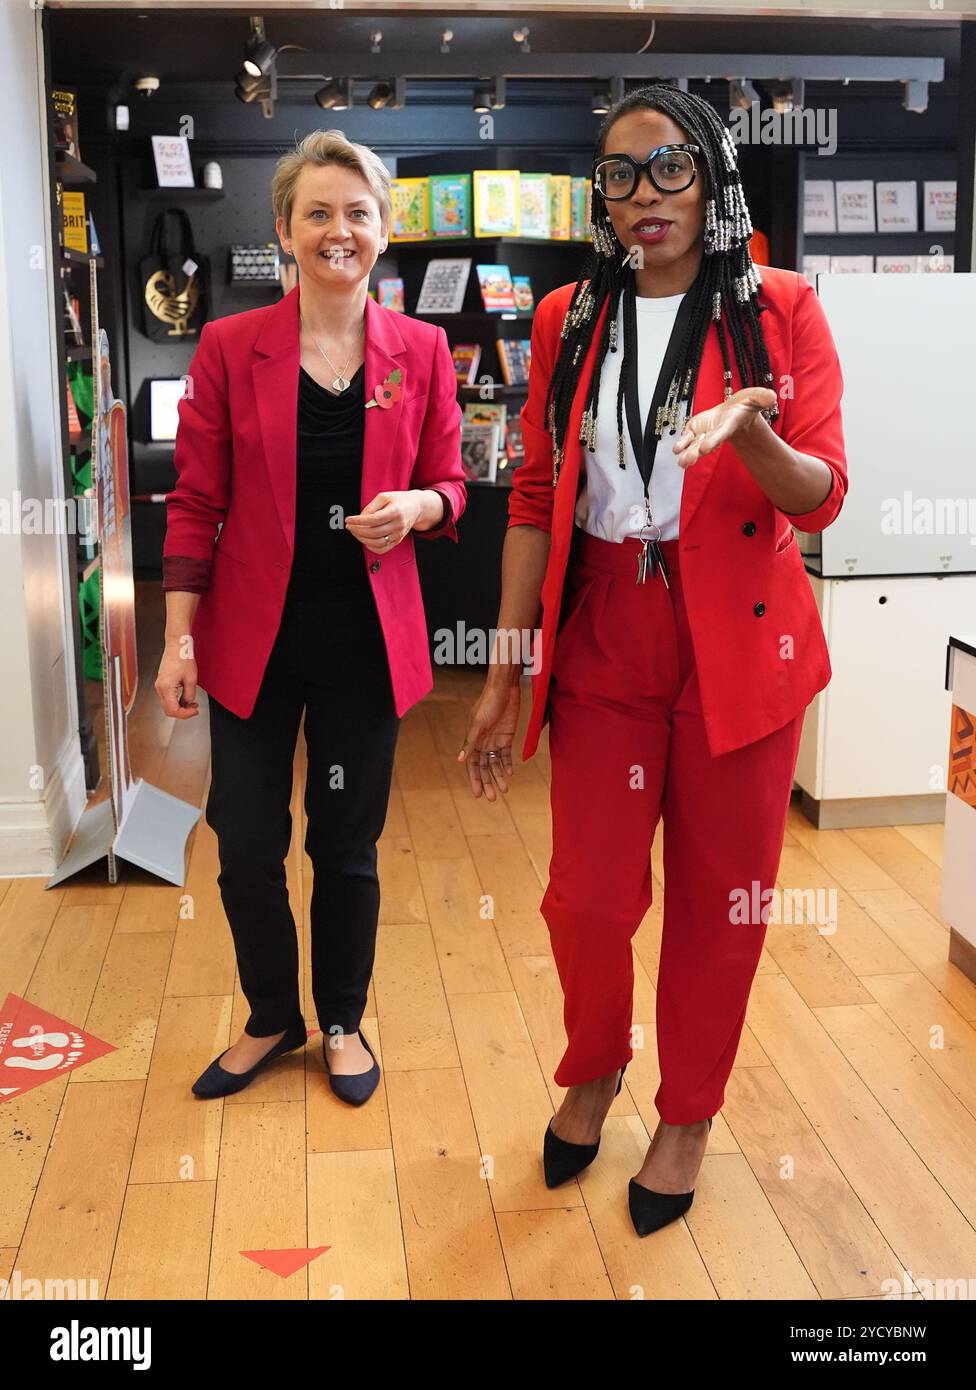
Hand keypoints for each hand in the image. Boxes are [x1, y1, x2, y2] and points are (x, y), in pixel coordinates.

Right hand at [154, 641, 198, 718]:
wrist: (177, 647)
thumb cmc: (183, 658)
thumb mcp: (191, 679)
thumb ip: (189, 694)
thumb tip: (188, 704)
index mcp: (166, 687)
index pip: (173, 710)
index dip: (185, 714)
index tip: (194, 711)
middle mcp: (160, 688)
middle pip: (168, 710)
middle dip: (182, 713)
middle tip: (194, 709)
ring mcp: (159, 686)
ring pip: (167, 705)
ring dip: (180, 707)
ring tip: (192, 704)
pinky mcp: (162, 684)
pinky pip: (167, 698)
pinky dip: (176, 701)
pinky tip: (185, 699)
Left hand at [345, 490, 423, 554]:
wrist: (416, 507)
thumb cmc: (399, 500)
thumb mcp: (384, 497)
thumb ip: (371, 507)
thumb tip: (360, 519)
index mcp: (395, 511)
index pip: (373, 520)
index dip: (358, 521)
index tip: (348, 520)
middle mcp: (398, 525)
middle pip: (374, 532)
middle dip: (357, 530)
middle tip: (350, 526)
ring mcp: (398, 535)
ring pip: (377, 543)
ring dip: (362, 539)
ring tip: (355, 532)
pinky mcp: (397, 541)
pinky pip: (382, 549)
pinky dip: (371, 547)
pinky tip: (365, 540)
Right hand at [457, 681, 520, 800]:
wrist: (504, 689)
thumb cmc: (488, 703)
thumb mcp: (478, 724)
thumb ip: (471, 742)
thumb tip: (460, 760)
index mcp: (472, 741)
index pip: (472, 765)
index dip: (474, 780)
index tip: (477, 794)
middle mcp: (482, 743)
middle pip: (484, 767)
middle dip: (487, 782)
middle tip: (491, 798)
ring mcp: (495, 741)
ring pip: (496, 764)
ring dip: (499, 776)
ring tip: (504, 790)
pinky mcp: (507, 737)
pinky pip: (506, 755)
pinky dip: (507, 764)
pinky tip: (509, 774)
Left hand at [671, 388, 777, 469]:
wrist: (734, 412)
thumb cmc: (744, 406)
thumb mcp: (754, 397)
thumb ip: (762, 397)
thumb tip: (773, 397)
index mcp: (727, 426)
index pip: (719, 435)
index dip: (712, 441)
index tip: (704, 448)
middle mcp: (714, 434)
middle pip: (704, 444)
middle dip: (696, 453)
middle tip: (688, 460)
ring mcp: (704, 434)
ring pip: (693, 446)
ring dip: (687, 454)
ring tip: (682, 462)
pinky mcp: (694, 431)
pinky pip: (686, 439)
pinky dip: (681, 444)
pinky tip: (676, 450)